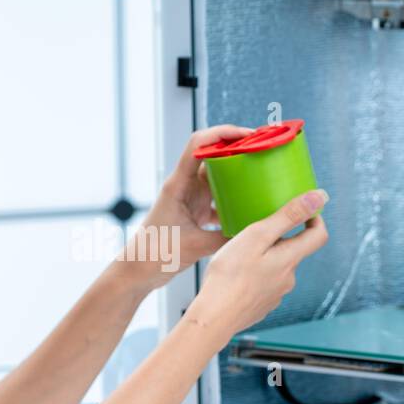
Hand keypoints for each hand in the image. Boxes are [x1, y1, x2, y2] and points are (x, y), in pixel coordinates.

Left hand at [115, 124, 254, 292]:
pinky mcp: (194, 211)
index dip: (224, 133)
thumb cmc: (156, 255)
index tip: (250, 135)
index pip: (199, 144)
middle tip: (265, 151)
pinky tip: (251, 207)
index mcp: (178, 184)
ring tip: (263, 174)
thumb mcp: (195, 246)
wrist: (138, 270)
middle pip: (213, 155)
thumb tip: (256, 231)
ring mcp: (190, 197)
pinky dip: (234, 199)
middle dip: (238, 149)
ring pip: (218, 176)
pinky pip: (218, 197)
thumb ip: (225, 238)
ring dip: (238, 173)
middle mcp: (184, 185)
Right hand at [186, 189, 329, 337]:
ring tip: (239, 255)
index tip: (300, 210)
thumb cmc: (230, 275)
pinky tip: (234, 276)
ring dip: (264, 258)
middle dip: (279, 239)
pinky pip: (264, 285)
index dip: (314, 218)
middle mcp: (288, 279)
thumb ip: (288, 215)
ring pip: (276, 268)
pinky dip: (254, 276)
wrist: (214, 317)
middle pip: (293, 251)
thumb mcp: (257, 235)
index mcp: (289, 259)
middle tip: (253, 231)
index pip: (318, 236)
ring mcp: (275, 295)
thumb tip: (319, 197)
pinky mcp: (261, 306)